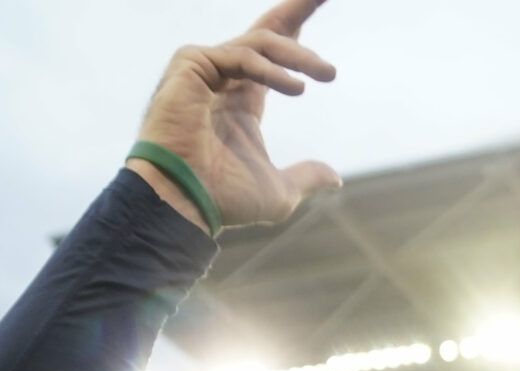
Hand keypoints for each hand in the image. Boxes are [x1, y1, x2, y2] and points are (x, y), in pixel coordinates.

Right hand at [128, 0, 341, 230]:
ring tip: (327, 73)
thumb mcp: (278, 192)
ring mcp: (205, 68)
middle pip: (265, 32)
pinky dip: (270, 70)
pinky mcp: (191, 63)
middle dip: (295, 10)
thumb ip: (306, 178)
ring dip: (297, 54)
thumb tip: (335, 180)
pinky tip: (296, 87)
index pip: (273, 57)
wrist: (184, 201)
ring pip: (261, 43)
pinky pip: (241, 55)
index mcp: (241, 101)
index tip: (322, 15)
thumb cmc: (222, 199)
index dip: (296, 33)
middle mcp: (224, 80)